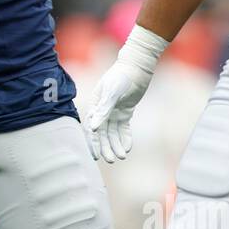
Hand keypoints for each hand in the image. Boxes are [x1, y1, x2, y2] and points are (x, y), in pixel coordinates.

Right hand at [85, 25, 168, 162]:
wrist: (136, 68)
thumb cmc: (121, 77)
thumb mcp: (112, 92)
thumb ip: (103, 110)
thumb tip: (94, 128)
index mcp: (95, 106)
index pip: (92, 129)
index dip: (93, 143)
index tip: (96, 156)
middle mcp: (102, 111)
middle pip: (102, 134)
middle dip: (106, 148)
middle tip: (111, 161)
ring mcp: (114, 112)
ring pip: (113, 133)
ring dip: (116, 145)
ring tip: (122, 157)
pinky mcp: (125, 112)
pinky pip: (123, 129)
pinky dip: (125, 138)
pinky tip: (128, 147)